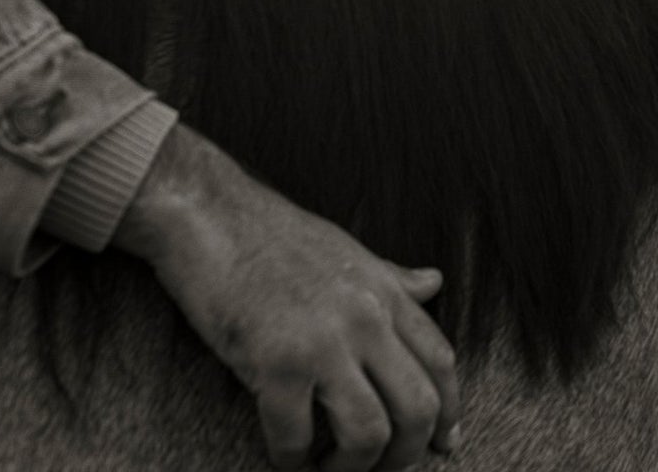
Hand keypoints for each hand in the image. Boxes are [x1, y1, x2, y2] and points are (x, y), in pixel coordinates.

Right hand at [113, 124, 460, 470]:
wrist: (208, 211)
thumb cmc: (271, 233)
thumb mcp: (348, 250)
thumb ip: (392, 279)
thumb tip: (434, 282)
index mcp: (384, 292)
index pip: (442, 362)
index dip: (449, 411)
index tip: (444, 444)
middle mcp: (366, 318)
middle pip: (418, 408)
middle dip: (405, 455)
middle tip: (381, 467)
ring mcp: (323, 341)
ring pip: (368, 434)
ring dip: (351, 468)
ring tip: (329, 467)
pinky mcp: (275, 362)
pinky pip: (295, 438)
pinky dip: (291, 460)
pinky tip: (284, 456)